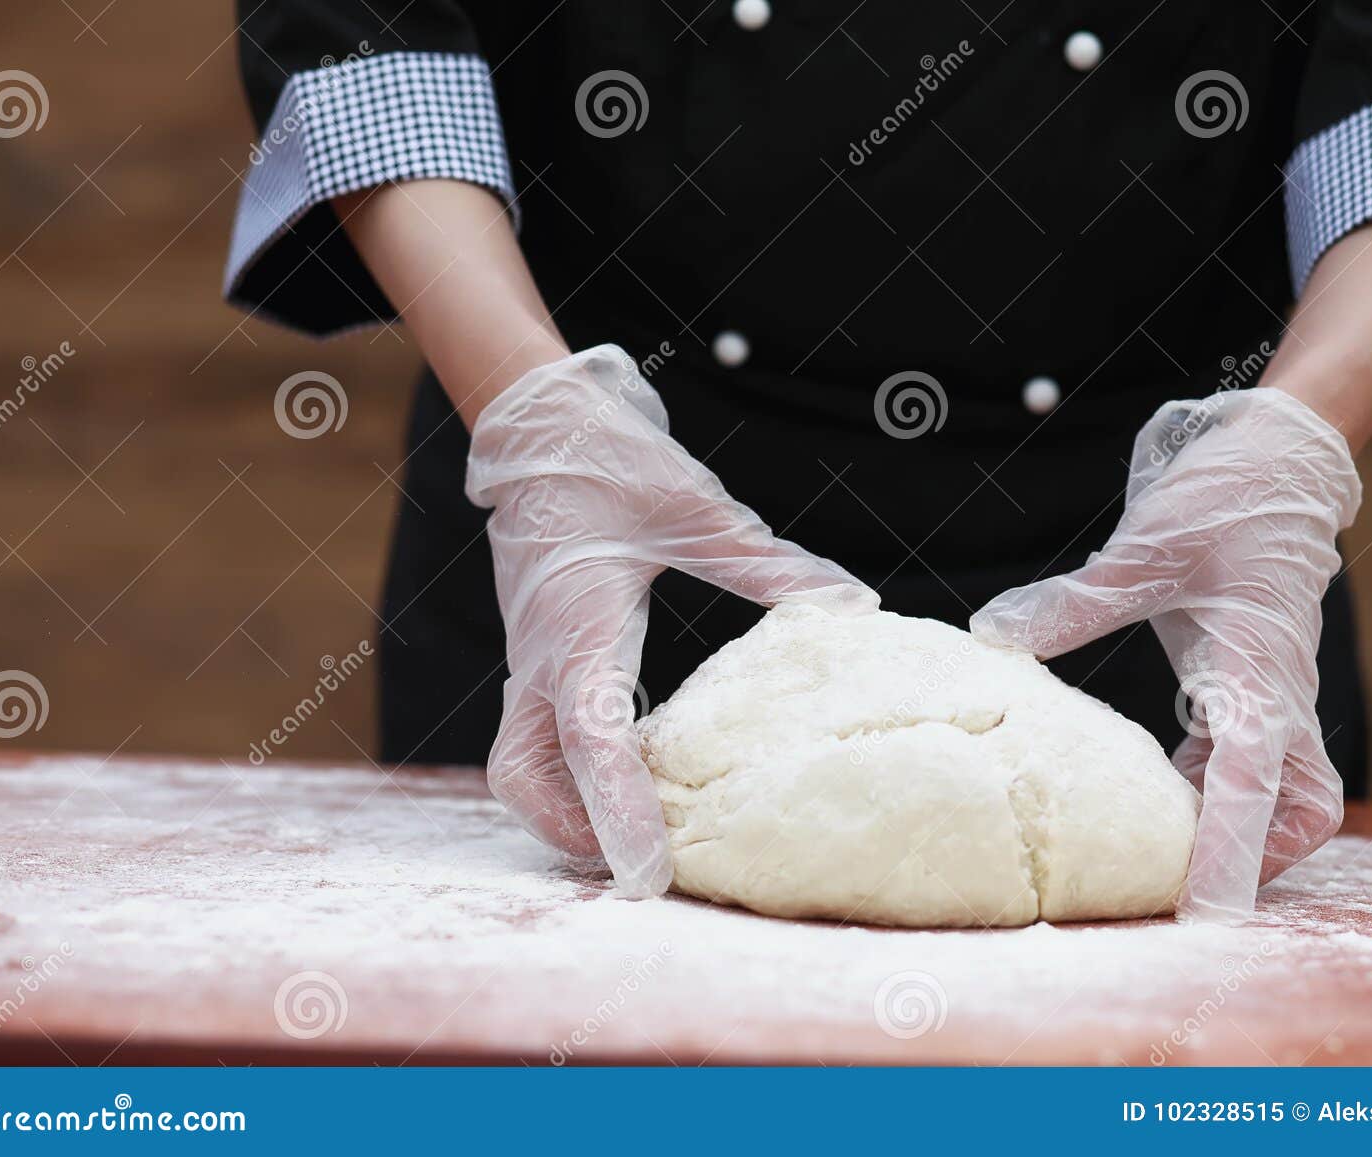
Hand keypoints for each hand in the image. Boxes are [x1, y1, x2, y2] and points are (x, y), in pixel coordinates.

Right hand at [466, 345, 876, 896]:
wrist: (536, 425)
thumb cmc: (610, 460)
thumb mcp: (696, 508)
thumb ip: (769, 564)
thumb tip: (851, 604)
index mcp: (577, 626)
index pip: (590, 739)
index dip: (618, 810)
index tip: (648, 870)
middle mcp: (541, 656)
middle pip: (528, 779)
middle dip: (575, 834)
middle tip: (642, 869)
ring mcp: (530, 659)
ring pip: (520, 767)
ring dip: (564, 812)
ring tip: (633, 839)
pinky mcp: (537, 654)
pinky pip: (536, 738)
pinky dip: (569, 776)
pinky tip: (627, 780)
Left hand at [969, 388, 1361, 922]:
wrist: (1277, 458)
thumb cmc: (1225, 497)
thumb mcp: (1145, 548)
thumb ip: (1072, 602)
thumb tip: (992, 634)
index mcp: (1257, 670)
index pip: (1250, 780)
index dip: (1228, 849)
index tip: (1207, 910)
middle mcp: (1275, 694)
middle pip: (1299, 810)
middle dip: (1259, 859)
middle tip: (1189, 892)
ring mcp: (1269, 692)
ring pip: (1278, 790)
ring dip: (1235, 827)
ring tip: (1156, 856)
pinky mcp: (1248, 681)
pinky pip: (1242, 757)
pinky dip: (1211, 787)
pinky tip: (1152, 791)